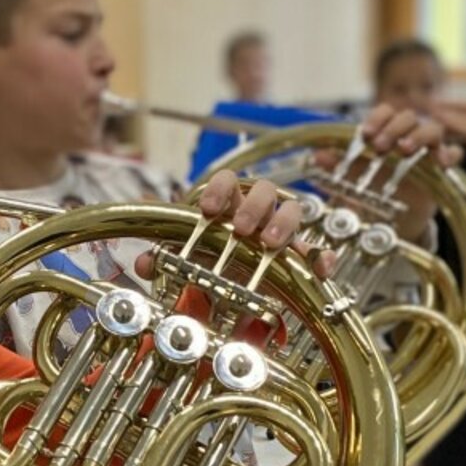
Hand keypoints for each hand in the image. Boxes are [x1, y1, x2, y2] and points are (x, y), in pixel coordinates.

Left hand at [129, 172, 336, 280]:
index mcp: (229, 203)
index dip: (219, 189)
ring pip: (292, 211)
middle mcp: (257, 211)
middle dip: (253, 206)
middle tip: (241, 228)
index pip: (228, 180)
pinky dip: (320, 257)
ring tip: (269, 243)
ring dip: (282, 224)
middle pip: (264, 190)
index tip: (207, 209)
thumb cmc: (211, 257)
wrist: (230, 284)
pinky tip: (317, 268)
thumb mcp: (187, 256)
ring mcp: (280, 231)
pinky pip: (316, 251)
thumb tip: (145, 263)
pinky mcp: (297, 256)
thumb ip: (166, 256)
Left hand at [325, 106, 459, 235]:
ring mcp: (428, 150)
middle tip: (380, 146)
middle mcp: (408, 136)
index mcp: (386, 132)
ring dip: (419, 136)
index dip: (377, 118)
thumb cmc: (372, 192)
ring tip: (405, 150)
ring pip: (433, 129)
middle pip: (408, 117)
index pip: (386, 111)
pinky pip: (455, 152)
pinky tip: (440, 163)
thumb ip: (336, 166)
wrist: (392, 220)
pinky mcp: (443, 168)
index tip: (365, 135)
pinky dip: (449, 153)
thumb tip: (316, 157)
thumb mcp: (351, 181)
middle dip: (394, 128)